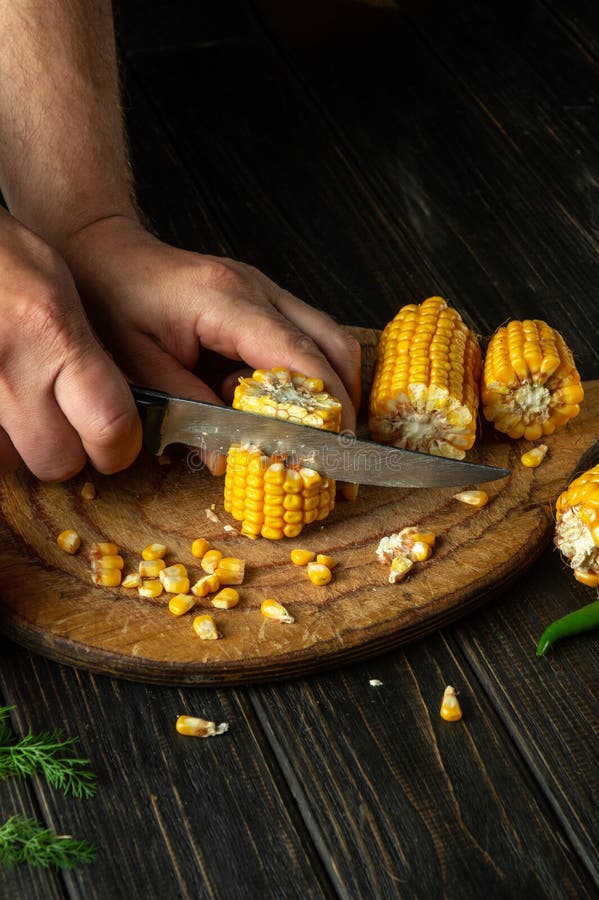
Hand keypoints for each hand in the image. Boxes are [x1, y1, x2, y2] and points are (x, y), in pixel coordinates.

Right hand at [0, 209, 140, 479]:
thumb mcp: (55, 286)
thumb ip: (85, 350)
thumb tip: (114, 406)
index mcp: (52, 333)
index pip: (110, 427)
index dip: (119, 446)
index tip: (117, 442)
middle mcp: (9, 367)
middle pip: (58, 461)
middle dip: (68, 451)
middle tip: (64, 426)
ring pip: (8, 463)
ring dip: (18, 447)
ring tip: (18, 408)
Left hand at [64, 217, 361, 436]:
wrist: (101, 251)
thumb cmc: (109, 301)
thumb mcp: (136, 365)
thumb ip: (184, 413)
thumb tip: (225, 461)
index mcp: (227, 301)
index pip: (299, 357)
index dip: (325, 408)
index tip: (335, 450)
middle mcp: (259, 289)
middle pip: (334, 345)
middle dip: (342, 404)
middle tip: (331, 453)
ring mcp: (266, 291)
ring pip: (329, 342)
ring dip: (328, 392)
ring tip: (306, 434)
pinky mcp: (263, 302)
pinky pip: (306, 341)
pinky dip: (306, 379)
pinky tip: (276, 407)